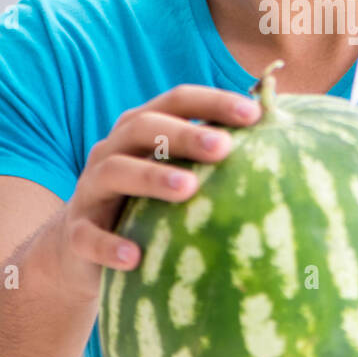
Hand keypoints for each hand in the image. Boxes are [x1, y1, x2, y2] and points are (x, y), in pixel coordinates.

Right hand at [39, 83, 262, 300]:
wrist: (79, 253)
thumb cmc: (148, 207)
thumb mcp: (176, 177)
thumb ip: (213, 157)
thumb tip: (282, 139)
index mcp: (141, 129)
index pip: (177, 99)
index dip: (214, 102)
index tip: (256, 113)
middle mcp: (112, 150)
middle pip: (144, 126)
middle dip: (185, 134)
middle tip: (225, 147)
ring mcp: (90, 190)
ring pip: (116, 172)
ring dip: (152, 177)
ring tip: (188, 190)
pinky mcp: (75, 233)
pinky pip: (87, 236)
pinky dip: (110, 246)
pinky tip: (135, 257)